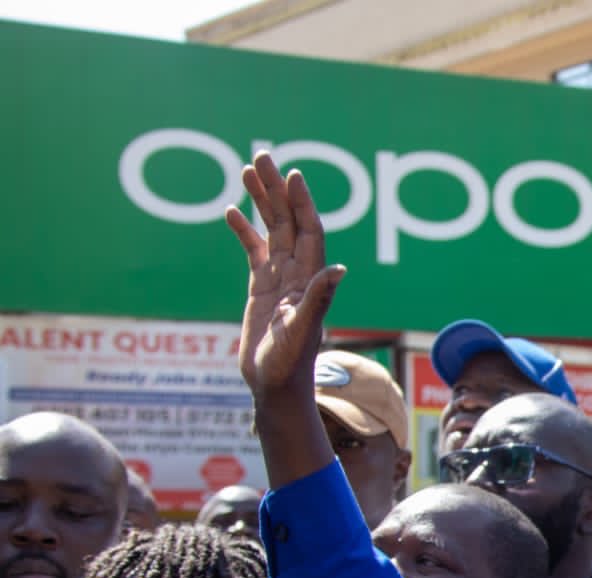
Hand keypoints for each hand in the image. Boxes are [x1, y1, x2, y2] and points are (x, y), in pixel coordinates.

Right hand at [225, 153, 345, 397]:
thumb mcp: (303, 331)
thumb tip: (339, 270)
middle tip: (260, 156)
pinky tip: (231, 211)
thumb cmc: (290, 364)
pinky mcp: (262, 289)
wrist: (275, 386)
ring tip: (246, 170)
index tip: (292, 174)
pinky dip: (244, 232)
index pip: (309, 232)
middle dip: (276, 190)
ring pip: (271, 231)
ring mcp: (280, 279)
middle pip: (288, 222)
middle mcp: (298, 274)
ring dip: (261, 201)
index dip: (302, 203)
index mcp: (310, 280)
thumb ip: (318, 300)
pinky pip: (254, 252)